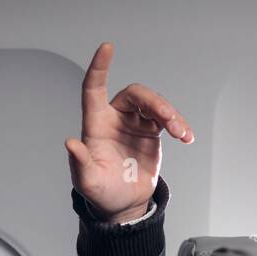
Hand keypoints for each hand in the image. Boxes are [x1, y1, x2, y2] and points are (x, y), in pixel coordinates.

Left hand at [64, 42, 193, 221]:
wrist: (124, 206)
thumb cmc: (102, 194)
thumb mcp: (88, 183)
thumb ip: (80, 163)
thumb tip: (70, 143)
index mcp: (95, 126)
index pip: (93, 89)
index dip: (99, 68)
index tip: (107, 48)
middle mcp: (114, 119)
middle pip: (135, 94)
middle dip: (154, 102)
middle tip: (168, 119)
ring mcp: (133, 123)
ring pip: (154, 104)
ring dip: (170, 114)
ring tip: (181, 133)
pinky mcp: (150, 131)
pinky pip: (167, 118)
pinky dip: (179, 125)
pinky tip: (186, 137)